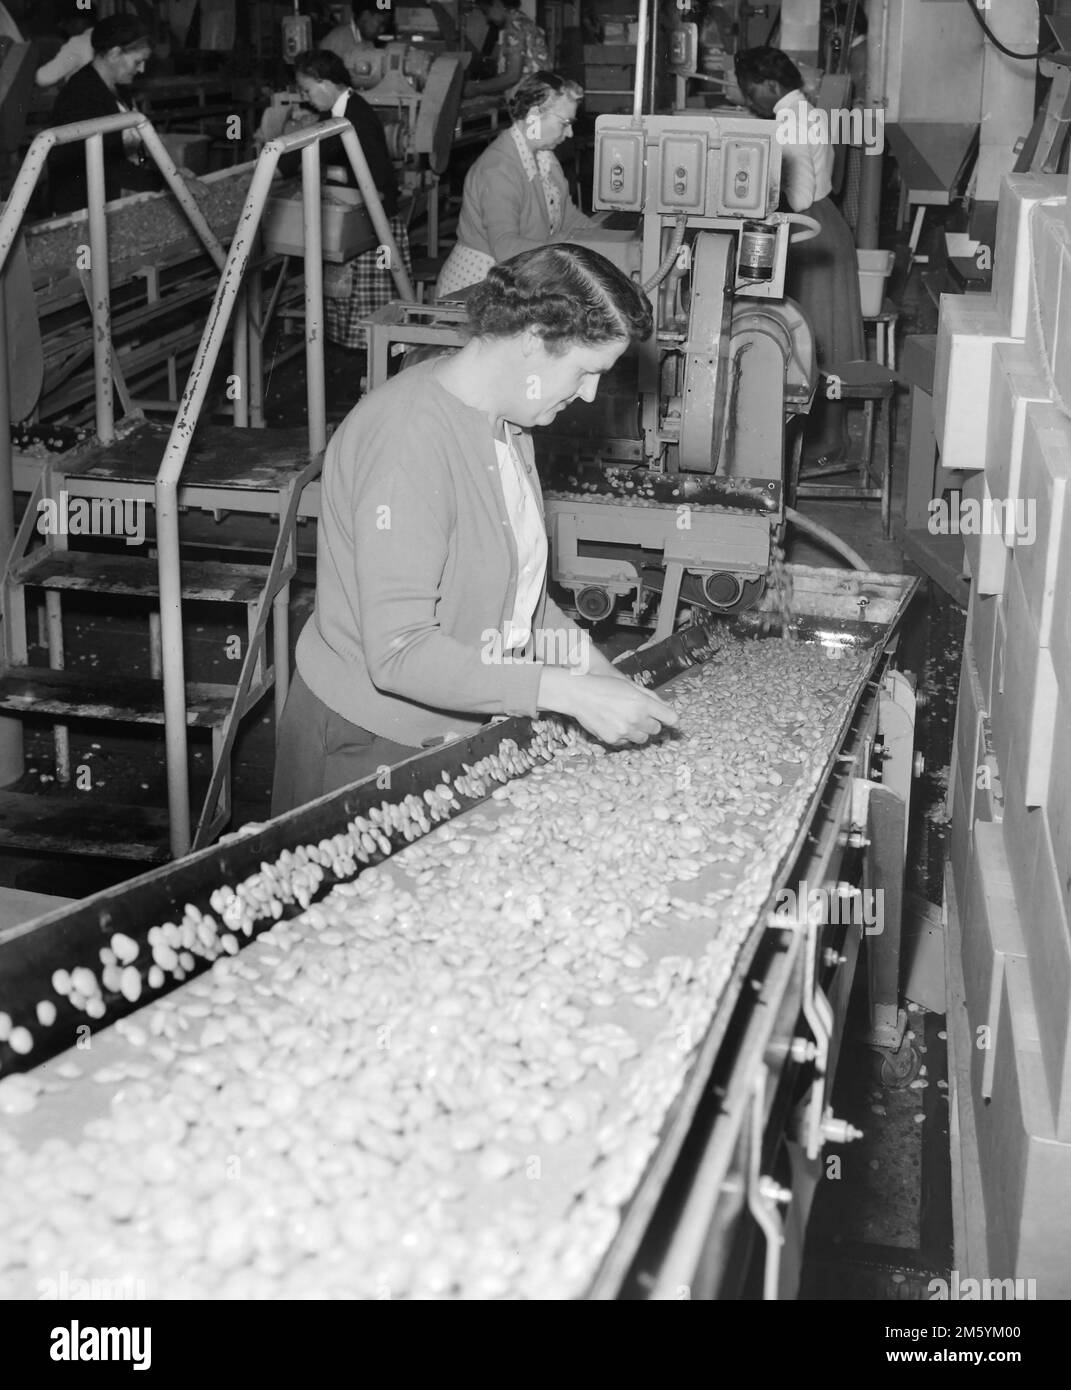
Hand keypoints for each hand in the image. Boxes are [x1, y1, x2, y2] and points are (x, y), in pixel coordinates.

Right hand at [538, 667, 678, 746]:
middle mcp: (636, 718)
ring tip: (625, 720)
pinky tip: (613, 724)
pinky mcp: (613, 739)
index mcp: (643, 703)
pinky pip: (626, 743)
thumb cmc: (605, 686)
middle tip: (639, 715)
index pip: (670, 718)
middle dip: (650, 723)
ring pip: (642, 738)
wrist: (579, 694)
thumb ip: (651, 697)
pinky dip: (622, 736)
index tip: (669, 719)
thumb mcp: (631, 685)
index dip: (670, 719)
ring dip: (638, 731)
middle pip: (656, 729)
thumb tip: (666, 709)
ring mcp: (624, 731)